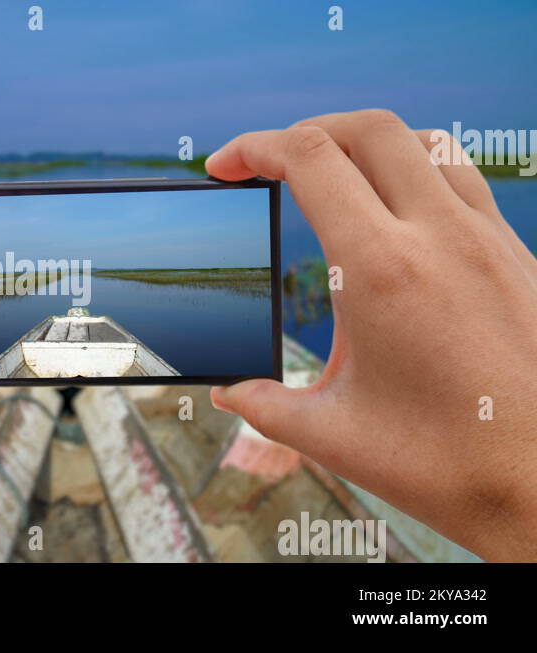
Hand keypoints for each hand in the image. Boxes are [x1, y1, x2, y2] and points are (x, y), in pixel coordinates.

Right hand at [206, 110, 536, 560]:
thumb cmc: (447, 464)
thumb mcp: (334, 434)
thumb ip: (266, 406)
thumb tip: (229, 395)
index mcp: (381, 271)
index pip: (309, 160)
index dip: (254, 147)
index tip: (225, 166)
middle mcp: (440, 238)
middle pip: (367, 129)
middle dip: (306, 131)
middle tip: (270, 163)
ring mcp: (489, 243)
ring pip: (426, 144)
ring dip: (369, 145)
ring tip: (336, 176)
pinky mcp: (519, 260)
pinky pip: (466, 184)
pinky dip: (420, 176)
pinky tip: (400, 220)